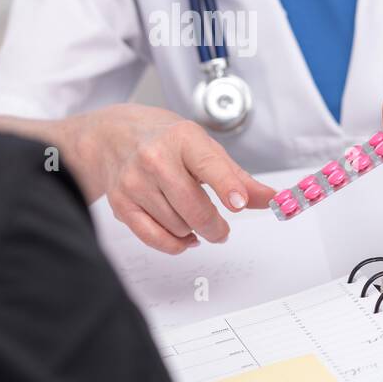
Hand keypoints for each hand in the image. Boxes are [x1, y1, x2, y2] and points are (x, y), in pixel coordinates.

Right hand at [72, 104, 275, 254]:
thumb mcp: (204, 148)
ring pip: (178, 227)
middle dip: (215, 227)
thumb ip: (237, 177)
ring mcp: (135, 182)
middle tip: (222, 230)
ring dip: (193, 230)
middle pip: (194, 208)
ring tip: (191, 216)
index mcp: (182, 139)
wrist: (112, 137)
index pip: (208, 165)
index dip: (226, 186)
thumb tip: (270, 199)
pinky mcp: (121, 204)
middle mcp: (155, 158)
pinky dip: (175, 244)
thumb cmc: (164, 141)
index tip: (239, 203)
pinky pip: (155, 238)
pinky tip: (183, 236)